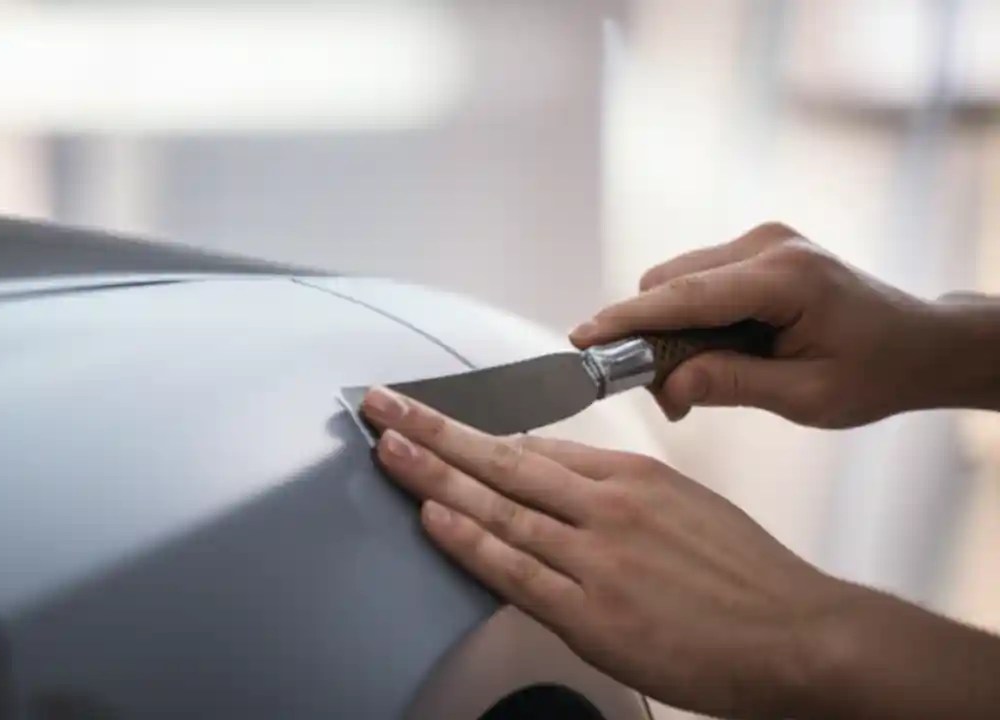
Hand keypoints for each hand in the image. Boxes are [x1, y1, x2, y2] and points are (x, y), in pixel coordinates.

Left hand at [361, 386, 854, 717]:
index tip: (430, 418)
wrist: (803, 636)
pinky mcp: (595, 615)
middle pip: (503, 459)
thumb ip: (617, 496)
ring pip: (500, 507)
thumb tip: (558, 483)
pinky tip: (433, 520)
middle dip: (433, 431)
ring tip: (386, 451)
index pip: (532, 445)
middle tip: (382, 407)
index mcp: (631, 478)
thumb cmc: (749, 578)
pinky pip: (518, 570)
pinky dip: (470, 541)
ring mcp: (599, 559)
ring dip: (434, 476)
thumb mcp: (684, 508)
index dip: (471, 431)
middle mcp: (609, 507)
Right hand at [570, 222, 939, 427]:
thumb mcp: (808, 396)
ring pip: (675, 282)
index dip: (628, 318)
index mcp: (784, 278)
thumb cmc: (876, 372)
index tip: (583, 339)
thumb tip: (669, 384)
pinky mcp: (755, 252)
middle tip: (669, 400)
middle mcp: (767, 246)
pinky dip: (688, 321)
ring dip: (668, 332)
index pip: (685, 295)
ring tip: (695, 384)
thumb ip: (733, 384)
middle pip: (670, 284)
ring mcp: (761, 243)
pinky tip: (711, 357)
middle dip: (650, 339)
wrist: (919, 344)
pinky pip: (695, 282)